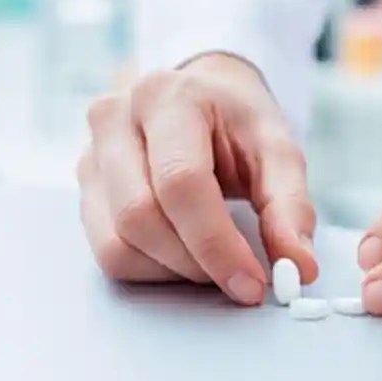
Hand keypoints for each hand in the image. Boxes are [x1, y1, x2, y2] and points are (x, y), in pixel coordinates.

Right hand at [77, 53, 316, 304]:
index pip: (180, 183)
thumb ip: (289, 206)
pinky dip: (150, 268)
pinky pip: (106, 251)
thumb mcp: (276, 148)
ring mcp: (90, 154)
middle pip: (140, 216)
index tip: (252, 284)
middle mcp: (114, 119)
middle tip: (237, 276)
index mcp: (166, 97)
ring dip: (171, 270)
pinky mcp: (83, 187)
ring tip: (209, 258)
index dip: (216, 244)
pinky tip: (181, 251)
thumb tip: (298, 268)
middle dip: (195, 262)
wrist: (196, 96)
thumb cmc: (235, 122)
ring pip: (116, 243)